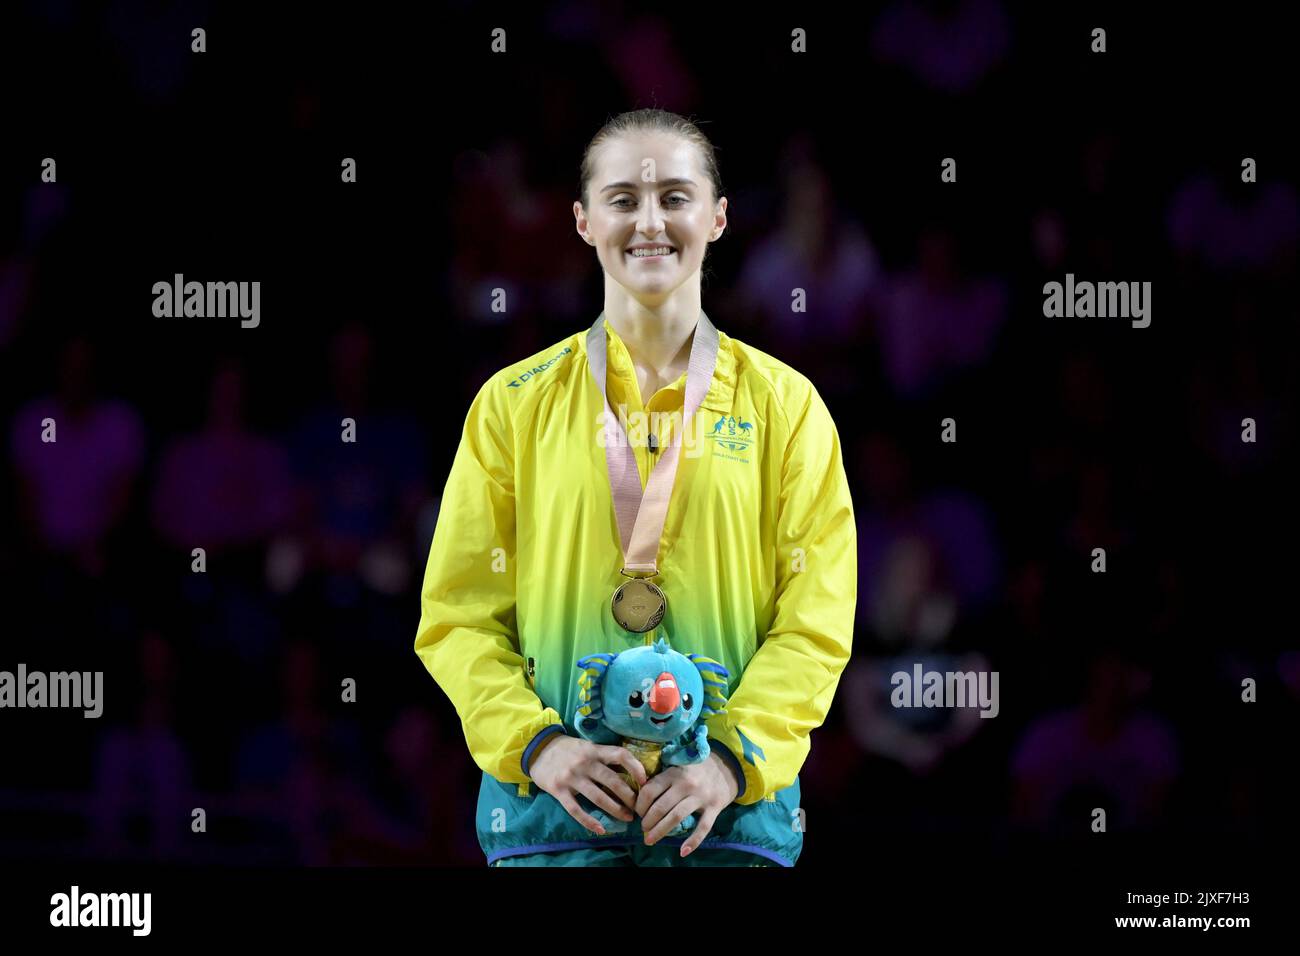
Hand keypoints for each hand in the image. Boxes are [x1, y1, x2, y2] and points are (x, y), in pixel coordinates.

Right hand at [528, 735, 647, 835]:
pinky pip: (576, 810)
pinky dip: (589, 821)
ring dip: (615, 809)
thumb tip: (628, 770)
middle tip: (639, 807)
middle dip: (629, 796)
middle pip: (612, 781)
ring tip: (626, 817)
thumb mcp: (586, 746)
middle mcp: (585, 763)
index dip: (636, 767)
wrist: (537, 749)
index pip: (620, 755)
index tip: (645, 780)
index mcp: (594, 750)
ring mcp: (572, 778)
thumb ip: (603, 756)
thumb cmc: (567, 749)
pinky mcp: (559, 791)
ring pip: (598, 797)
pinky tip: (600, 829)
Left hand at [635, 750, 738, 856]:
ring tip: (650, 839)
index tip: (638, 813)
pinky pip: (703, 827)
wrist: (725, 767)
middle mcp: (686, 784)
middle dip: (648, 822)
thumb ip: (662, 778)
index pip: (650, 790)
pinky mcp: (714, 807)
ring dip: (660, 831)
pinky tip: (683, 851)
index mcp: (674, 773)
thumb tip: (639, 796)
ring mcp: (701, 796)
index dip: (640, 805)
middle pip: (661, 807)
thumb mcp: (677, 766)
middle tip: (643, 829)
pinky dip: (693, 841)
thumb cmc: (695, 769)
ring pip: (676, 817)